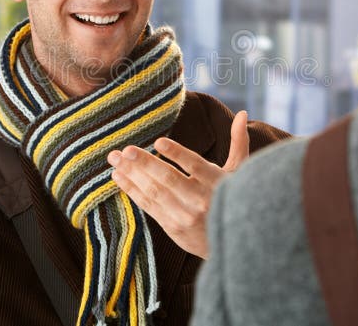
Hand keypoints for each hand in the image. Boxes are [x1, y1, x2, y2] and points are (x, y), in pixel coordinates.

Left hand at [107, 110, 248, 258]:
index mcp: (216, 182)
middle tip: (125, 150)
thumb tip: (242, 113)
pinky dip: (132, 191)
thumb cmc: (234, 198)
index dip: (177, 154)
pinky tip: (119, 177)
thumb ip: (239, 142)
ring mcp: (185, 216)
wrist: (234, 243)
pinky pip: (148, 206)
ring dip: (132, 175)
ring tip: (115, 160)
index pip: (195, 166)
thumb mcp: (240, 172)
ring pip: (155, 193)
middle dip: (144, 164)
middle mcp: (200, 200)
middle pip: (169, 180)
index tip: (159, 142)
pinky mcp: (172, 227)